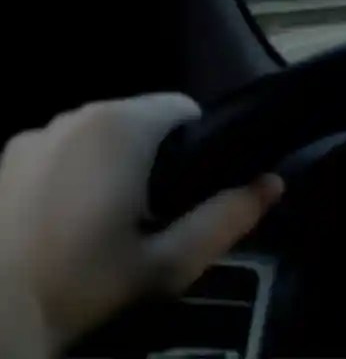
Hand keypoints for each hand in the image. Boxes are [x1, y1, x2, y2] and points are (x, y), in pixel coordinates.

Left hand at [0, 93, 282, 357]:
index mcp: (118, 128)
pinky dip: (73, 176)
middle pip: (139, 121)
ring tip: (110, 224)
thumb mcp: (170, 263)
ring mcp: (31, 137)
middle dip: (154, 159)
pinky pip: (60, 154)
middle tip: (155, 218)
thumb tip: (273, 183)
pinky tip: (68, 223)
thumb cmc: (86, 282)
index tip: (192, 196)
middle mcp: (73, 117)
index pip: (183, 108)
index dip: (199, 149)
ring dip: (113, 166)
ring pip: (97, 138)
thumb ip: (227, 218)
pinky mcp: (4, 162)